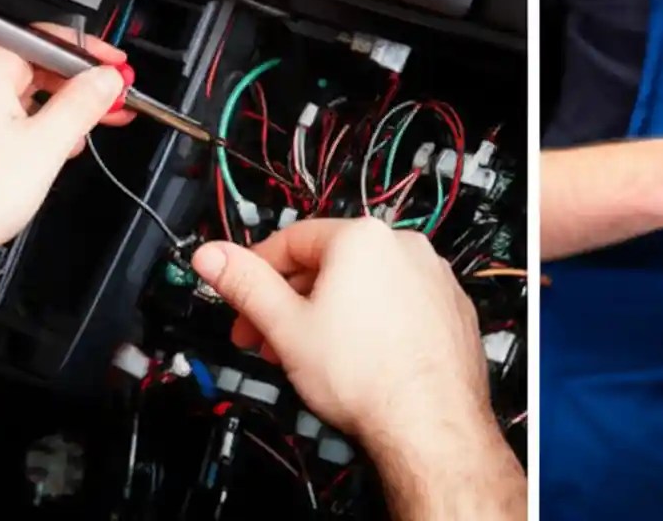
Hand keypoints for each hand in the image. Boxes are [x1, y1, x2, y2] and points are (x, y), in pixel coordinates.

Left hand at [0, 24, 129, 285]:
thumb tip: (107, 78)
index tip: (117, 68)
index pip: (48, 43)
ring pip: (28, 94)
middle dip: (82, 87)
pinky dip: (42, 126)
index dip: (90, 56)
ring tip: (98, 124)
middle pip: (40, 68)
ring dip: (66, 109)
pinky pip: (13, 116)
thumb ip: (84, 102)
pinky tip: (64, 145)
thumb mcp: (50, 142)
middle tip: (116, 99)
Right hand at [190, 218, 491, 448]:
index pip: (291, 240)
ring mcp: (433, 278)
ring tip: (306, 355)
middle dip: (289, 301)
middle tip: (265, 337)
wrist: (429, 424)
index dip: (256, 272)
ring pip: (364, 285)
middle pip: (328, 264)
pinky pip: (397, 304)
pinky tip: (355, 358)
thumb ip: (245, 284)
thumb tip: (212, 255)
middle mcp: (405, 247)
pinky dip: (370, 322)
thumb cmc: (367, 378)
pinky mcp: (450, 308)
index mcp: (362, 238)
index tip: (240, 297)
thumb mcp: (285, 326)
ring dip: (327, 313)